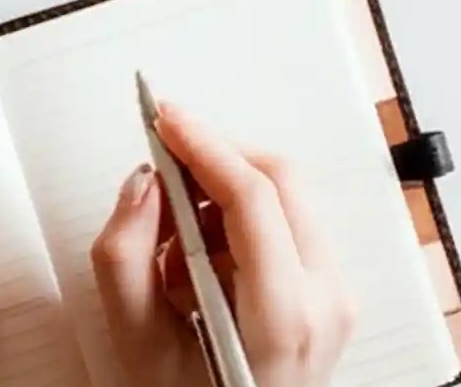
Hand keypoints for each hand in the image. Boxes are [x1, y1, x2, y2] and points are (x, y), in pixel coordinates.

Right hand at [91, 103, 356, 386]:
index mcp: (283, 317)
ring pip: (287, 194)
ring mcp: (337, 294)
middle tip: (163, 160)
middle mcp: (326, 300)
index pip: (253, 197)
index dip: (204, 145)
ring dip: (224, 191)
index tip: (165, 119)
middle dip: (215, 156)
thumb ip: (123, 257)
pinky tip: (201, 256)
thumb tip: (142, 185)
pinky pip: (290, 221)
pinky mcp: (332, 289)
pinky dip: (240, 217)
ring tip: (173, 237)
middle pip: (281, 178)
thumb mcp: (138, 342)